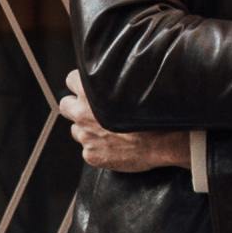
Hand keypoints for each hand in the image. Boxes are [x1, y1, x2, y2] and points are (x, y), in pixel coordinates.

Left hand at [61, 71, 191, 170]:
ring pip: (77, 130)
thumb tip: (110, 77)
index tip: (89, 89)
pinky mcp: (91, 155)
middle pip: (65, 105)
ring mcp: (86, 136)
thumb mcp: (135, 84)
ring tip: (109, 130)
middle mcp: (83, 112)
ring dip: (88, 129)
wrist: (166, 142)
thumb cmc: (155, 113)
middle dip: (76, 107)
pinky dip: (99, 148)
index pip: (71, 80)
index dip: (81, 85)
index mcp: (91, 90)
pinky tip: (116, 146)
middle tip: (92, 111)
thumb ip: (114, 81)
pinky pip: (89, 150)